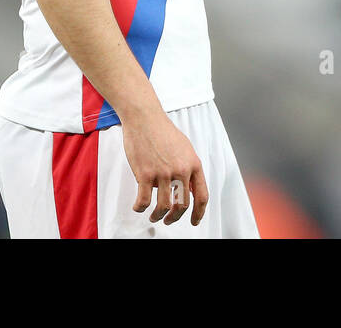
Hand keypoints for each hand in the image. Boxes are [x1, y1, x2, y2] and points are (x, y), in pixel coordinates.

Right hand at [121, 109, 209, 225]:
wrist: (145, 118)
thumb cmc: (163, 131)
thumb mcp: (185, 148)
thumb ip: (189, 167)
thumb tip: (191, 187)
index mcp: (193, 164)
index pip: (202, 195)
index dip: (199, 213)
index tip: (194, 221)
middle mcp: (181, 170)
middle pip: (182, 205)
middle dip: (175, 217)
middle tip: (168, 220)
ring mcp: (163, 173)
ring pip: (164, 207)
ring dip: (158, 216)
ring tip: (154, 216)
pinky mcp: (145, 174)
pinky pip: (144, 200)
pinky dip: (140, 208)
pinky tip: (138, 206)